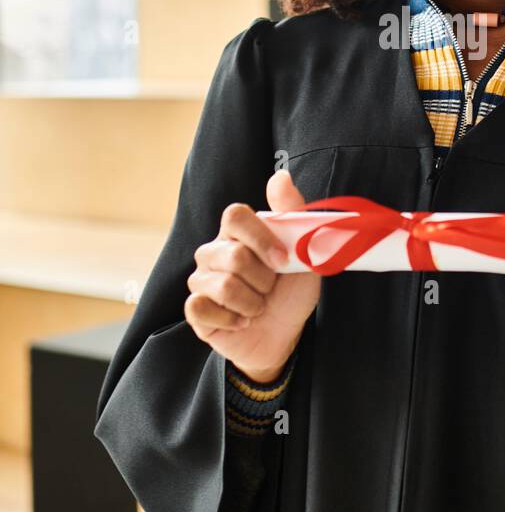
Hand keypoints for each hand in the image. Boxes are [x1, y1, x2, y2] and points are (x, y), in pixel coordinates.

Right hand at [185, 171, 319, 380]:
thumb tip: (280, 176)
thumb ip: (291, 212)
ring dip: (253, 303)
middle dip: (264, 279)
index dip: (260, 238)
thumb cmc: (290, 291)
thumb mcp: (303, 252)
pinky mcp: (195, 309)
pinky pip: (203, 307)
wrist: (285, 334)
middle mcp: (213, 251)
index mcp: (238, 233)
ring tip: (258, 306)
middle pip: (234, 255)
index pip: (234, 215)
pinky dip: (233, 319)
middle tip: (270, 289)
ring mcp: (201, 280)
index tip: (282, 260)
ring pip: (224, 285)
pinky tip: (241, 321)